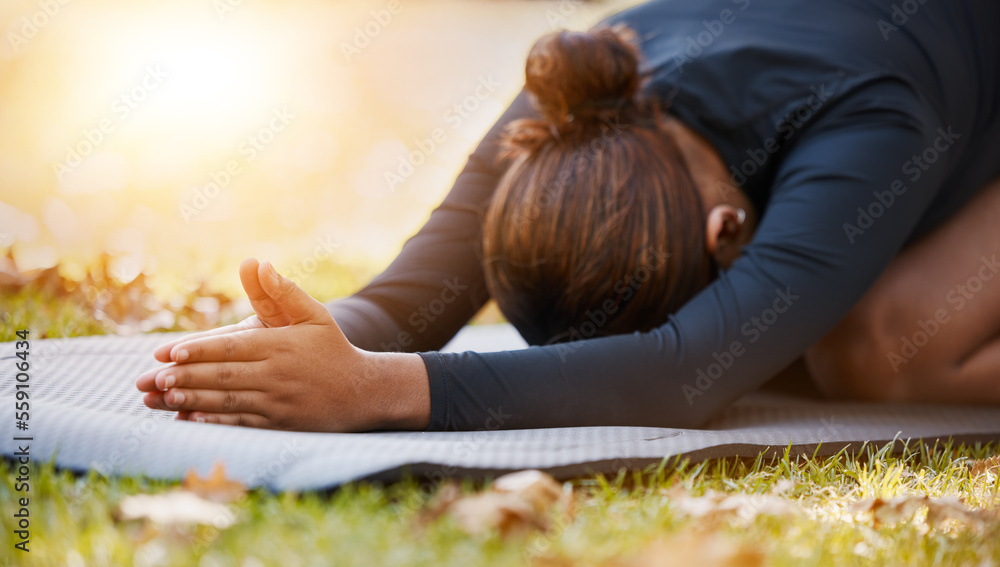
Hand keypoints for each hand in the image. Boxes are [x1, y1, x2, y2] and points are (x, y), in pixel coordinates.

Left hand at [136, 259, 430, 431]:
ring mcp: (278, 403)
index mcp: (282, 346)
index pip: (233, 347)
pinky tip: (188, 419)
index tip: (169, 351)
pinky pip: (240, 424)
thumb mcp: (315, 314)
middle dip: (185, 377)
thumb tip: (258, 262)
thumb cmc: (333, 349)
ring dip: (191, 401)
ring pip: (227, 402)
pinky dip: (212, 423)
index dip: (200, 350)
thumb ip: (284, 292)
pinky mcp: (279, 425)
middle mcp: (278, 375)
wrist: (363, 393)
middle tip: (150, 378)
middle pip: (223, 376)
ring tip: (160, 398)